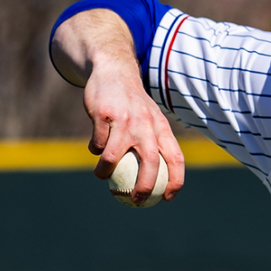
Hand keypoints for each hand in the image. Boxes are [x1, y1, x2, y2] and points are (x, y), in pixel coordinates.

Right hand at [54, 9, 184, 202]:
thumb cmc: (133, 103)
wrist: (114, 70)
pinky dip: (95, 149)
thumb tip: (154, 179)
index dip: (175, 180)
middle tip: (135, 200)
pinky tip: (94, 149)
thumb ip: (154, 143)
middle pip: (151, 162)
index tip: (167, 197)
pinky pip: (98, 141)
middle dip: (144, 186)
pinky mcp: (104, 114)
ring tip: (102, 176)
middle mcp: (147, 124)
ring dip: (106, 170)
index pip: (176, 158)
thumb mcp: (150, 119)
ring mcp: (125, 119)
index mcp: (162, 128)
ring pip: (116, 155)